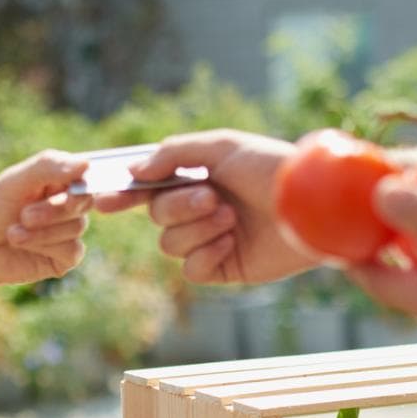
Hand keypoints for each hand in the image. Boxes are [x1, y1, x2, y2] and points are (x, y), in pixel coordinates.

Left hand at [0, 150, 93, 288]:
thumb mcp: (13, 181)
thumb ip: (47, 167)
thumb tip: (85, 164)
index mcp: (58, 180)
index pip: (84, 175)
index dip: (81, 183)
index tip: (69, 190)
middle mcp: (67, 204)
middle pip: (83, 201)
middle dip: (53, 210)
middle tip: (24, 215)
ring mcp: (67, 231)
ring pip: (76, 227)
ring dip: (42, 232)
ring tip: (12, 233)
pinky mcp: (65, 258)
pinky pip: (73, 251)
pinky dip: (46, 246)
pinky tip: (22, 245)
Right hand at [92, 130, 314, 284]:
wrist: (313, 206)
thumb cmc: (272, 169)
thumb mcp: (223, 147)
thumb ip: (174, 154)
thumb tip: (134, 172)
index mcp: (198, 178)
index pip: (149, 188)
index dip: (124, 194)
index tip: (103, 199)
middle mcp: (201, 210)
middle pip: (157, 217)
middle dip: (179, 207)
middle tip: (212, 198)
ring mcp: (212, 240)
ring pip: (170, 245)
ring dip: (197, 230)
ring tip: (231, 218)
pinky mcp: (227, 268)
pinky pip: (192, 270)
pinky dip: (206, 254)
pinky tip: (231, 242)